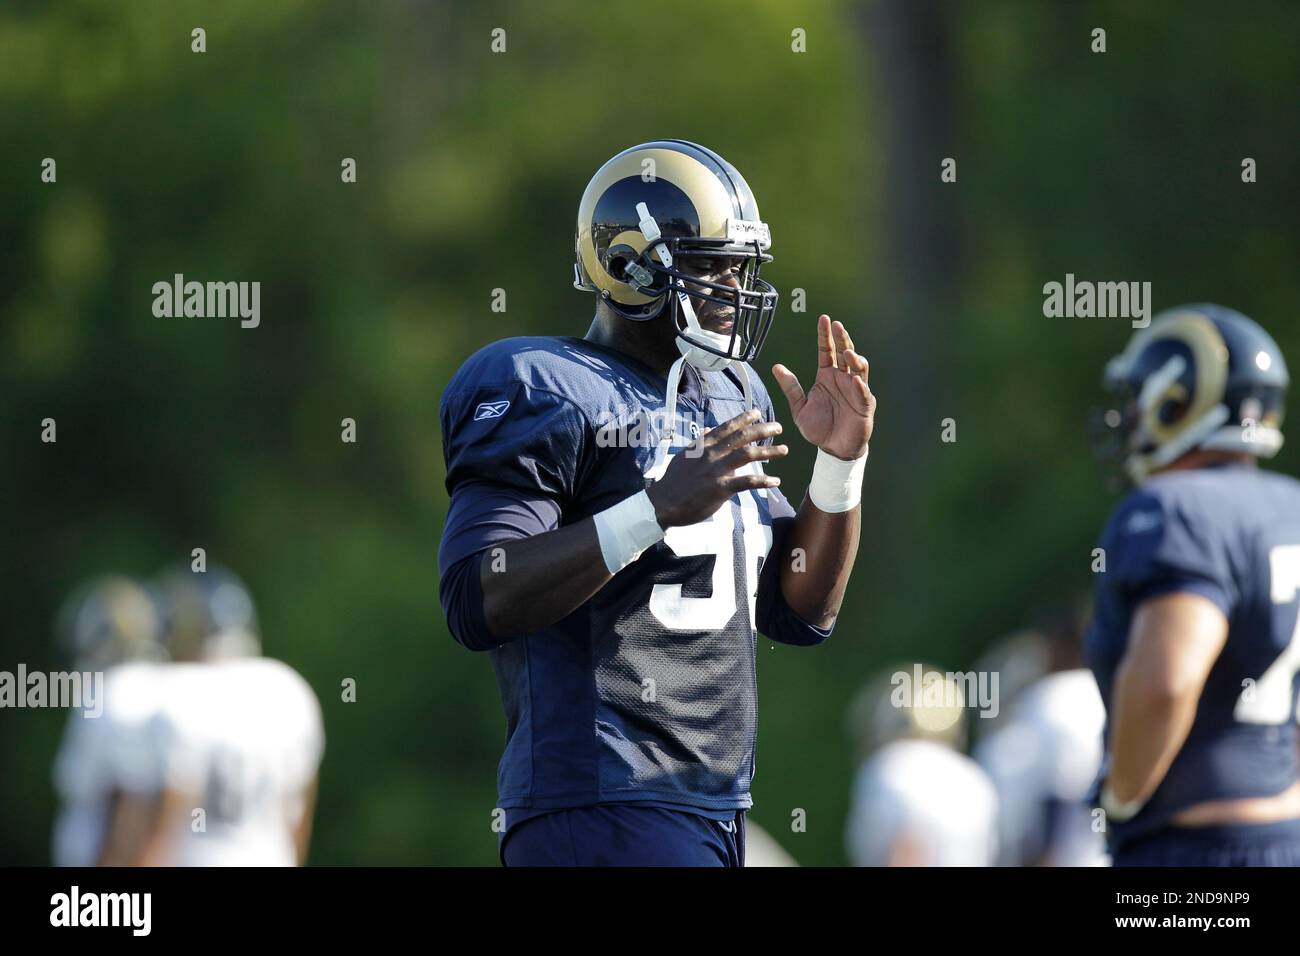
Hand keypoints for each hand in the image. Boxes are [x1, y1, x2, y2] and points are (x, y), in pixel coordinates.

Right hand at [646, 409, 787, 527]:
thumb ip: (698, 442)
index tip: (757, 413)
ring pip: (747, 455)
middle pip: (742, 437)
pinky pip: (746, 482)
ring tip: (784, 450)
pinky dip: (763, 481)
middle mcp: (712, 454)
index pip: (727, 427)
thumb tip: (707, 430)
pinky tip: (775, 481)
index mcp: (703, 445)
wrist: (663, 502)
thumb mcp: (684, 456)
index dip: (744, 419)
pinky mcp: (720, 489)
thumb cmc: (673, 481)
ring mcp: (717, 471)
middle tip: (778, 427)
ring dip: (768, 451)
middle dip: (762, 430)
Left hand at [771, 314, 874, 459]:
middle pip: (844, 353)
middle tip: (836, 325)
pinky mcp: (864, 405)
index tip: (823, 319)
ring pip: (858, 368)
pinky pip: (863, 392)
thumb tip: (776, 367)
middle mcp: (842, 379)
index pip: (826, 351)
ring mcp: (855, 390)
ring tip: (847, 352)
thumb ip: (790, 387)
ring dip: (854, 358)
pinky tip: (854, 380)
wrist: (832, 449)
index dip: (825, 335)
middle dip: (842, 338)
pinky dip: (859, 385)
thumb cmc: (818, 428)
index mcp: (826, 376)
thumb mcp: (799, 407)